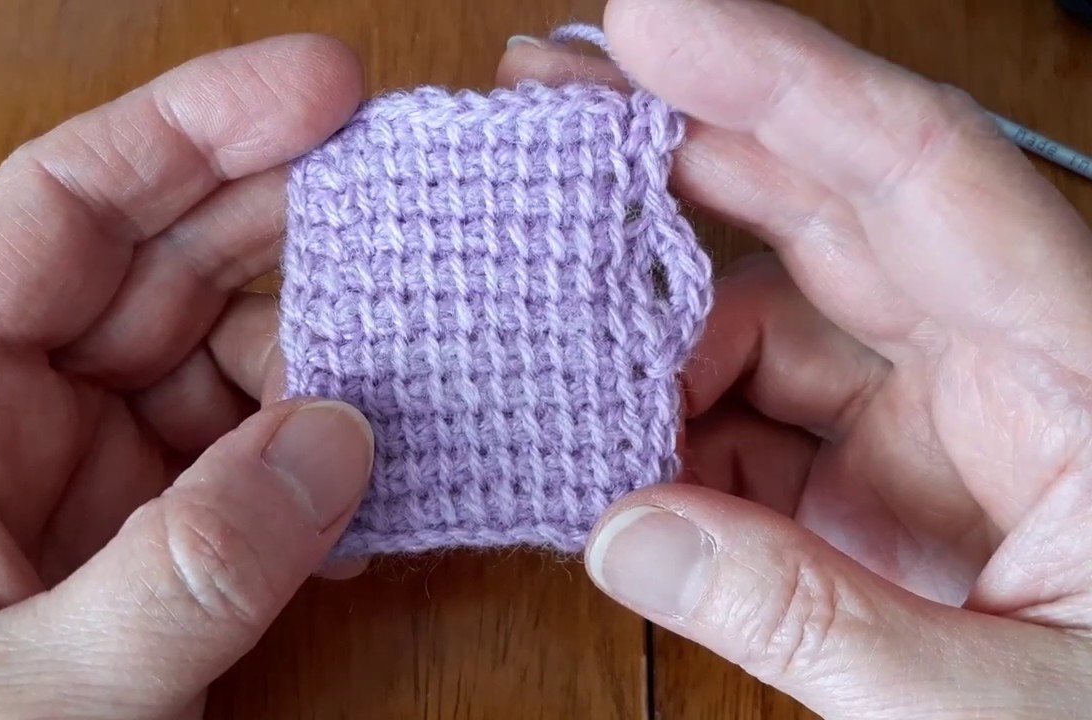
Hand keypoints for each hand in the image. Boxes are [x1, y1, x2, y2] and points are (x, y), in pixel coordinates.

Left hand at [0, 35, 374, 717]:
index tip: (321, 87)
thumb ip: (177, 574)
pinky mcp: (169, 554)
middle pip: (167, 266)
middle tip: (415, 198)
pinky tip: (389, 481)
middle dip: (289, 219)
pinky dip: (337, 462)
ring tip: (421, 367)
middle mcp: (24, 423)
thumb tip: (337, 438)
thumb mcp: (17, 699)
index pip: (59, 210)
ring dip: (332, 356)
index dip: (190, 130)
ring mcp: (106, 488)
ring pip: (236, 365)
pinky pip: (270, 466)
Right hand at [502, 0, 1091, 715]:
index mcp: (1079, 366)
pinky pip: (753, 423)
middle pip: (824, 202)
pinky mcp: (885, 486)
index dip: (781, 77)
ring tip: (547, 324)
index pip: (918, 169)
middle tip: (549, 93)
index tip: (651, 20)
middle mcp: (1002, 362)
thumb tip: (625, 536)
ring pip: (768, 316)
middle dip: (680, 138)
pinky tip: (610, 451)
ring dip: (654, 321)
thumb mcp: (1001, 704)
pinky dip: (672, 434)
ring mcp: (938, 422)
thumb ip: (814, 618)